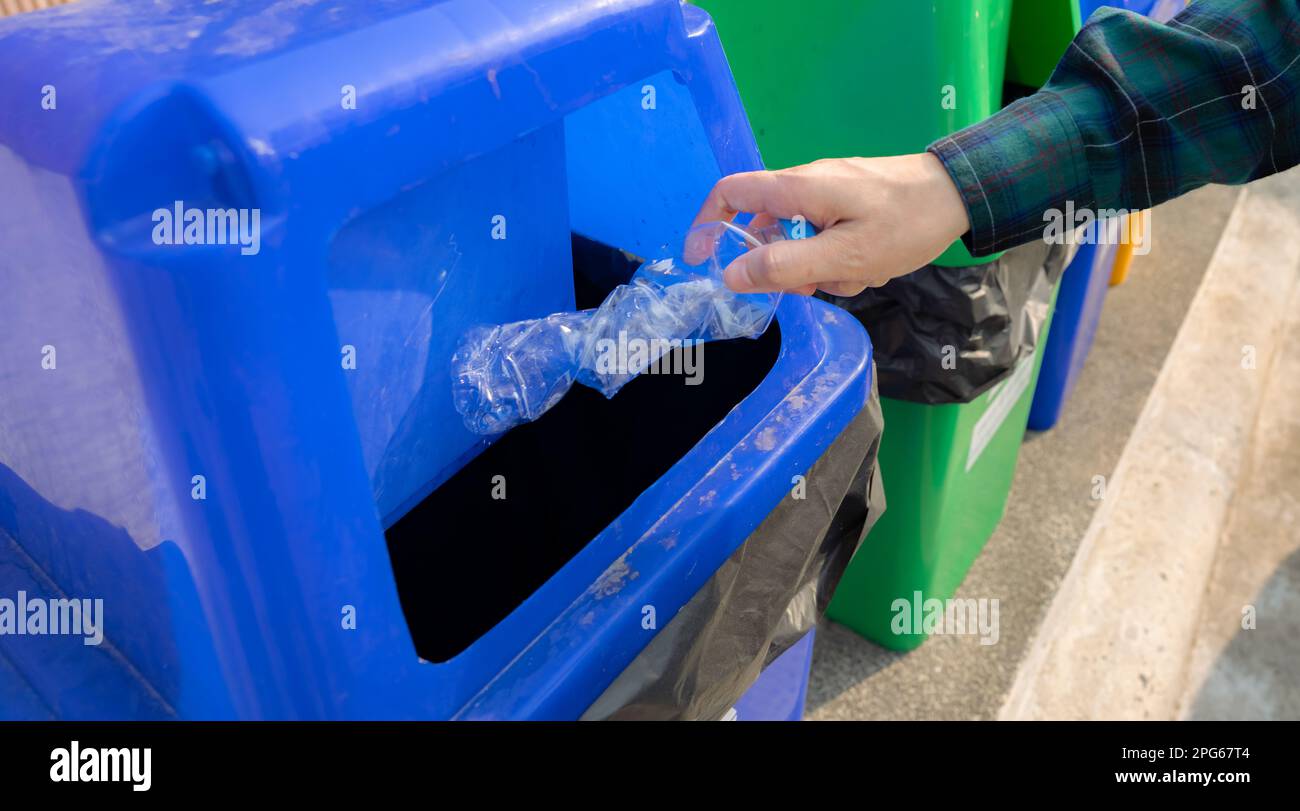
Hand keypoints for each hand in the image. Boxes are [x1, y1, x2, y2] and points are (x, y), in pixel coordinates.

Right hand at [690, 154, 970, 296]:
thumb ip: (784, 266)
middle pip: (765, 226)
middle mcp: (806, 184)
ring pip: (799, 237)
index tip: (703, 262)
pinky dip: (840, 258)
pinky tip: (870, 266)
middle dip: (784, 264)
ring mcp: (829, 191)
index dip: (706, 225)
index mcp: (796, 189)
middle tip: (815, 287)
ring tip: (858, 275)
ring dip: (819, 266)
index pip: (729, 193)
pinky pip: (826, 234)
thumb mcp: (843, 256)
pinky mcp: (850, 201)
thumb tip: (730, 275)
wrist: (964, 194)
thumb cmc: (905, 223)